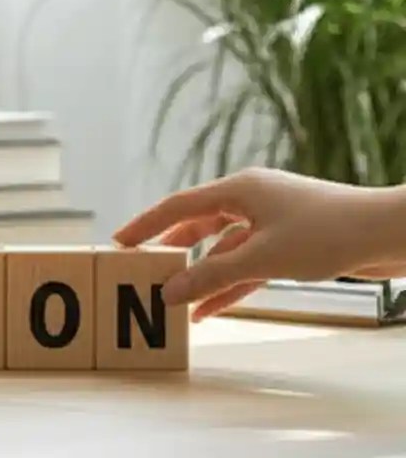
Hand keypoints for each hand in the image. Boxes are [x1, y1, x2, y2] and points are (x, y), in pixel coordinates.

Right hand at [113, 167, 405, 321]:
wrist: (388, 232)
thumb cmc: (327, 232)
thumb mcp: (261, 258)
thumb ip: (211, 276)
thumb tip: (170, 293)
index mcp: (239, 189)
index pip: (177, 206)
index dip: (145, 226)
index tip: (119, 243)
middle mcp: (251, 200)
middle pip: (198, 225)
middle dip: (171, 252)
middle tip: (143, 271)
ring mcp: (271, 221)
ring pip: (223, 249)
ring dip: (202, 275)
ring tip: (175, 301)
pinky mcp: (289, 243)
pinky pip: (247, 264)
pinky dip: (229, 284)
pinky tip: (210, 310)